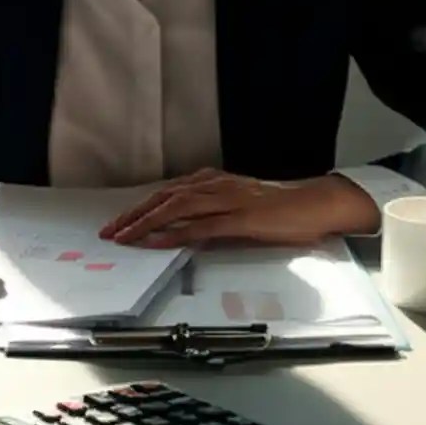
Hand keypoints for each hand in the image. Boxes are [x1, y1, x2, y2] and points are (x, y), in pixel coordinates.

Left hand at [99, 169, 379, 248]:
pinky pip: (201, 227)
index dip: (139, 208)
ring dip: (146, 224)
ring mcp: (228, 200)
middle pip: (164, 198)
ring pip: (176, 208)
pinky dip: (176, 234)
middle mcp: (215, 186)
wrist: (316, 204)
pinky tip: (158, 243)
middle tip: (109, 232)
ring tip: (124, 237)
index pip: (167, 193)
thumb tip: (182, 231)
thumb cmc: (280, 210)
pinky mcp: (241, 219)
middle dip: (133, 215)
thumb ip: (211, 215)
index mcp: (213, 182)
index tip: (118, 223)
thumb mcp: (237, 208)